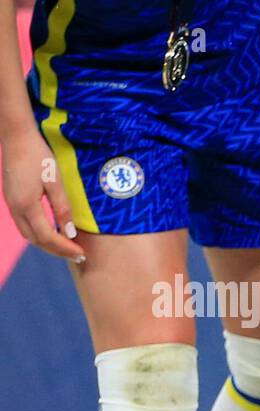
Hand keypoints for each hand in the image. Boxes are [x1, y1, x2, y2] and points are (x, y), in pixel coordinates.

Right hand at [1, 126, 83, 261]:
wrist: (16, 137)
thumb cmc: (38, 156)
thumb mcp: (55, 181)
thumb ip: (62, 208)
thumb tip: (69, 233)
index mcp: (26, 205)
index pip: (47, 237)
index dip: (64, 248)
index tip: (81, 254)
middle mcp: (15, 209)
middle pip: (36, 240)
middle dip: (57, 251)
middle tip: (78, 256)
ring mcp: (11, 205)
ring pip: (29, 235)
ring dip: (48, 244)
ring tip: (68, 248)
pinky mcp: (12, 200)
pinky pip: (25, 225)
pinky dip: (40, 234)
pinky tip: (54, 233)